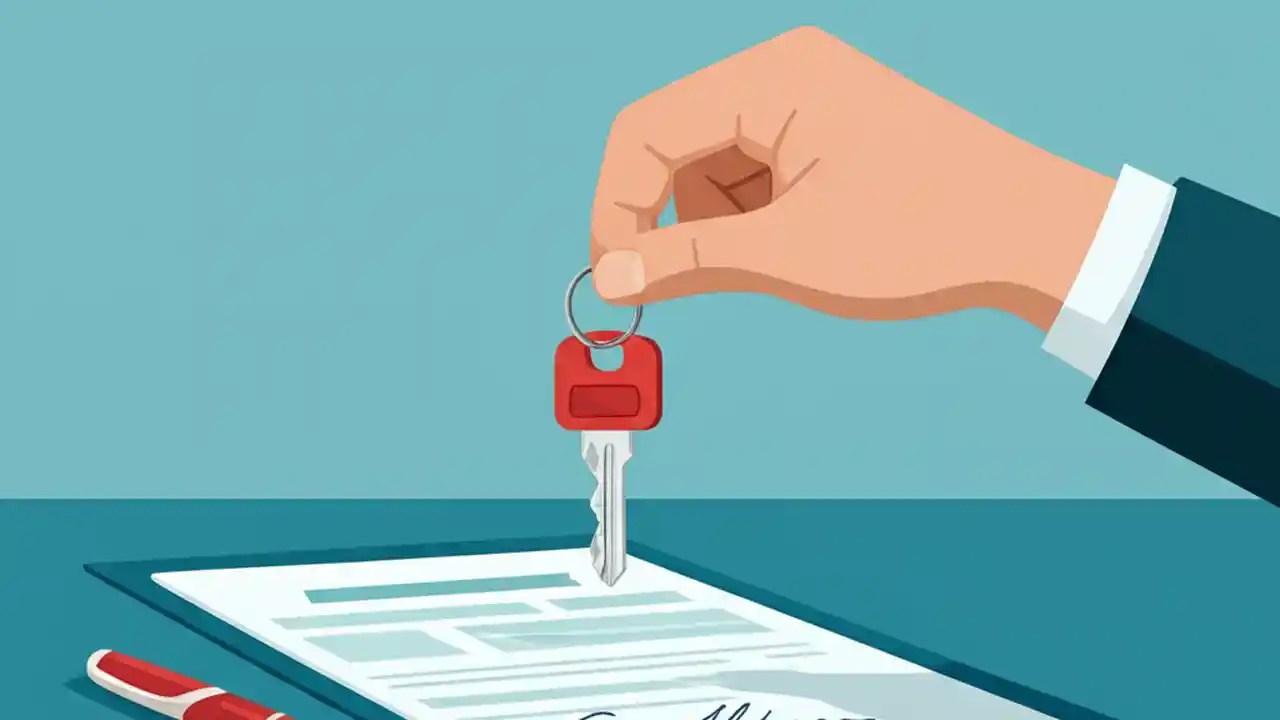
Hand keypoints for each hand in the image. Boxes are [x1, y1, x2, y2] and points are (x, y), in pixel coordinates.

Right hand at [589, 26, 1116, 329]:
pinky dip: (748, 219)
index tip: (613, 276)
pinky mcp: (821, 129)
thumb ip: (687, 261)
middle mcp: (782, 71)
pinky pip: (749, 171)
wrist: (1035, 235)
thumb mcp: (792, 254)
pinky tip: (789, 249)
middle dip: (666, 218)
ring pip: (708, 164)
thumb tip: (610, 278)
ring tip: (772, 263)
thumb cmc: (929, 232)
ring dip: (712, 225)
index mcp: (772, 76)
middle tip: (668, 288)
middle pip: (671, 143)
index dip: (615, 205)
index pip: (643, 129)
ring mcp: (804, 97)